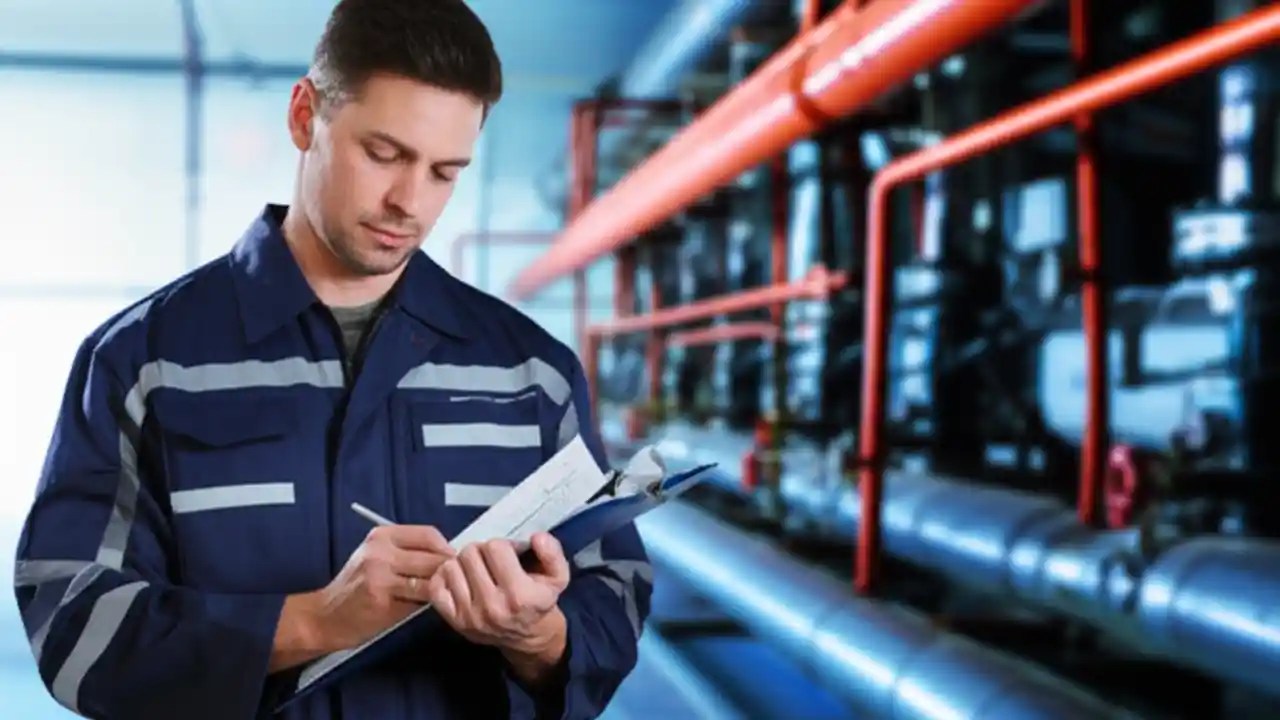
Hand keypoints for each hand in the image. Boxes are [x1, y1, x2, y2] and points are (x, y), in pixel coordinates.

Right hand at [312, 524, 454, 649]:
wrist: (324, 617)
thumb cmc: (356, 588)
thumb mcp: (376, 558)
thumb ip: (406, 552)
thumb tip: (447, 555)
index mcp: (382, 536)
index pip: (428, 534)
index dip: (446, 548)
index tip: (453, 561)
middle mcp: (380, 552)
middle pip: (433, 557)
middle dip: (448, 571)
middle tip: (456, 582)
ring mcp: (380, 576)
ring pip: (429, 579)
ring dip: (441, 589)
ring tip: (444, 595)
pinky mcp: (382, 600)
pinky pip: (418, 601)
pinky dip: (428, 604)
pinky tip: (427, 607)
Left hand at [427, 532, 569, 655]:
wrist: (527, 638)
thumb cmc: (540, 601)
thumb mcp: (558, 577)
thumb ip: (552, 553)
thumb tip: (536, 538)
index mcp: (520, 595)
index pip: (495, 547)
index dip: (504, 546)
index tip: (509, 555)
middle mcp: (493, 607)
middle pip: (470, 553)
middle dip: (482, 551)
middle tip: (491, 561)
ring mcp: (470, 616)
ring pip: (451, 566)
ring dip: (463, 563)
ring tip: (477, 570)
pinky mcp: (454, 621)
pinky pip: (436, 587)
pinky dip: (445, 578)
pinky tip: (460, 579)